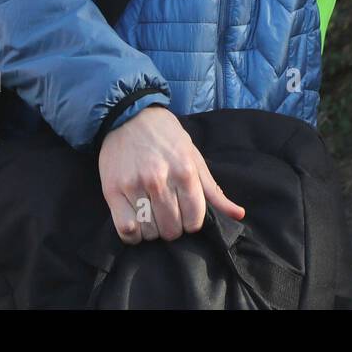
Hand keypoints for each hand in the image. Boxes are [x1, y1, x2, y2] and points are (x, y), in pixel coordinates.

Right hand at [97, 106, 243, 244]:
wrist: (128, 116)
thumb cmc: (166, 137)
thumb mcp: (194, 157)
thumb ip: (213, 190)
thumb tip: (239, 215)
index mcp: (185, 171)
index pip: (194, 220)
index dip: (192, 223)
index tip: (186, 215)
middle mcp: (159, 179)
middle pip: (172, 229)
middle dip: (173, 227)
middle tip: (168, 215)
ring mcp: (134, 185)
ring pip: (149, 232)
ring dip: (153, 231)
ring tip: (152, 217)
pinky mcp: (112, 191)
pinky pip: (126, 229)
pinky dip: (133, 234)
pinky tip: (137, 224)